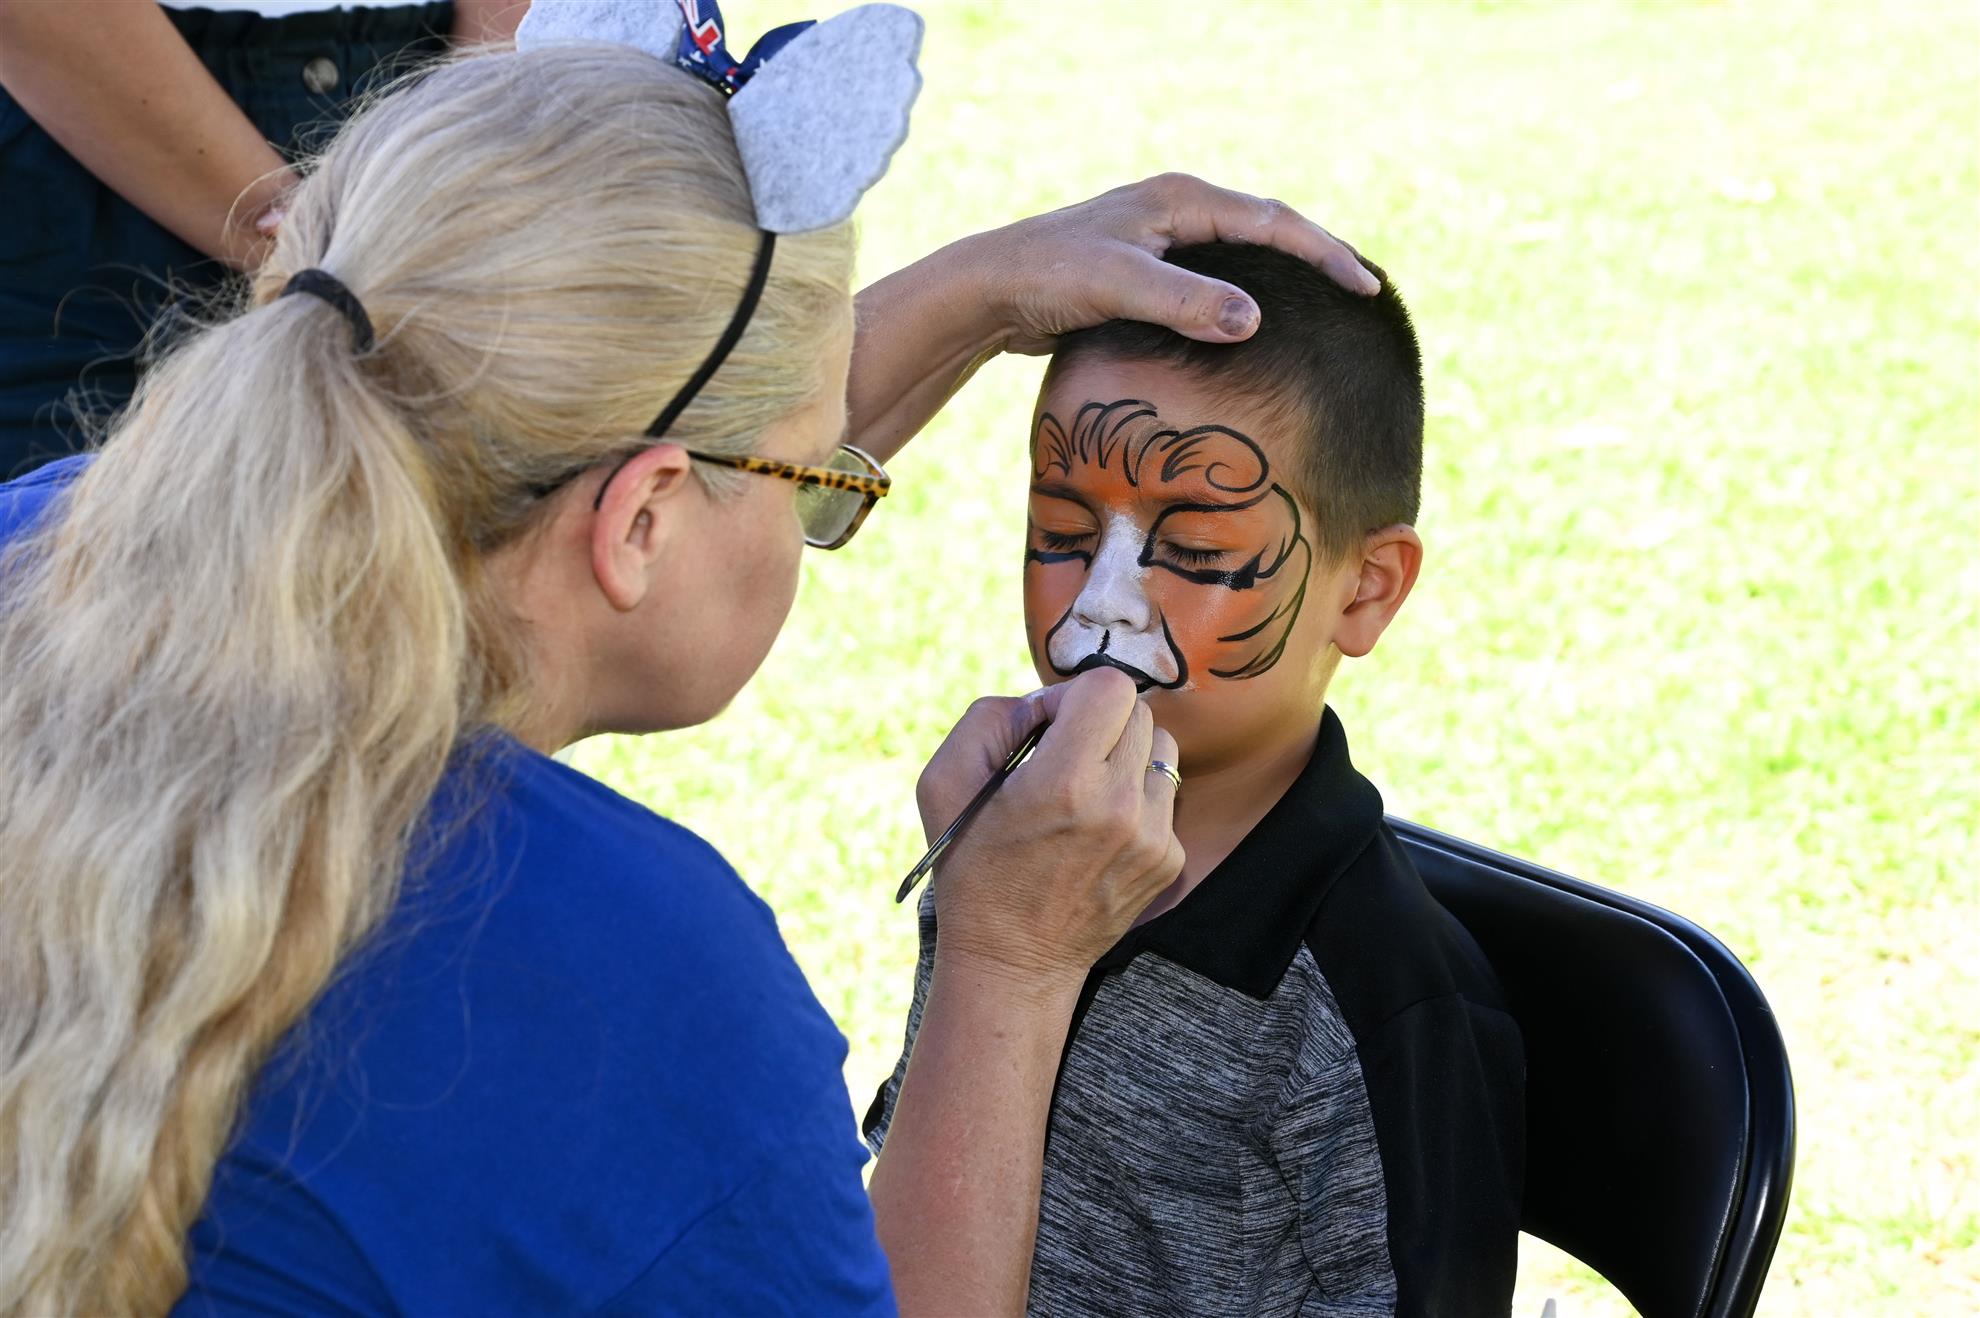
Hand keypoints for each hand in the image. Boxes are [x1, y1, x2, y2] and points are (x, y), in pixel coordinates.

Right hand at [915, 669, 1183, 989]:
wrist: (1013, 961)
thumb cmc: (972, 867)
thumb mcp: (943, 784)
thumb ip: (991, 718)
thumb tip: (1047, 701)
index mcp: (1064, 782)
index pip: (1110, 686)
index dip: (1073, 696)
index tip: (1049, 728)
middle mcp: (1119, 806)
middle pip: (1139, 712)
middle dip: (1100, 722)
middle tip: (1062, 759)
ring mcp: (1153, 836)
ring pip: (1161, 748)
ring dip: (1125, 756)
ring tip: (1085, 792)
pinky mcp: (1170, 860)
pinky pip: (1164, 795)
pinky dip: (1135, 798)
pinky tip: (1099, 830)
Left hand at [971, 172, 1381, 354]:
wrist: (989, 287)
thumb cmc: (1048, 277)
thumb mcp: (1119, 287)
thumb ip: (1184, 301)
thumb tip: (1253, 320)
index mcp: (1181, 200)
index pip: (1275, 224)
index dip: (1325, 255)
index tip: (1365, 289)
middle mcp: (1177, 209)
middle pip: (1268, 230)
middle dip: (1317, 258)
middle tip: (1363, 293)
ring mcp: (1162, 237)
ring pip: (1242, 254)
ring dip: (1283, 276)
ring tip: (1325, 306)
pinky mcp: (1145, 268)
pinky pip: (1213, 278)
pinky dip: (1244, 295)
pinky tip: (1254, 327)